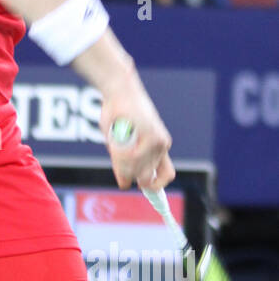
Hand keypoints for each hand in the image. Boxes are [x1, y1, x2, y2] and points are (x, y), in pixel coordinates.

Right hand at [99, 72, 174, 190]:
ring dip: (123, 165)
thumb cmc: (117, 114)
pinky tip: (118, 143)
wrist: (119, 90)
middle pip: (148, 179)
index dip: (155, 187)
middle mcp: (161, 146)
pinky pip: (133, 160)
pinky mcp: (151, 136)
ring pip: (139, 171)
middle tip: (119, 162)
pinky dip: (122, 157)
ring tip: (116, 144)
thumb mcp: (119, 142)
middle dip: (131, 176)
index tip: (144, 190)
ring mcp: (158, 143)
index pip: (164, 175)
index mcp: (157, 147)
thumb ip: (124, 161)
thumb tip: (124, 182)